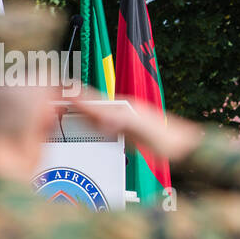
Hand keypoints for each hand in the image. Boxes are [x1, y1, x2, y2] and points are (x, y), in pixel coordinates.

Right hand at [70, 89, 202, 160]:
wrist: (186, 148)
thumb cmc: (168, 141)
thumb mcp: (145, 132)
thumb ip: (124, 124)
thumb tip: (104, 120)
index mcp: (125, 108)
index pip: (95, 100)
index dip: (77, 97)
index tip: (59, 90)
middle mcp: (123, 110)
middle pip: (94, 103)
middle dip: (74, 99)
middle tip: (53, 93)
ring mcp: (126, 119)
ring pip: (98, 112)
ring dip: (81, 108)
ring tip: (62, 104)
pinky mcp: (128, 130)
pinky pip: (105, 124)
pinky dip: (91, 121)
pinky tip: (87, 123)